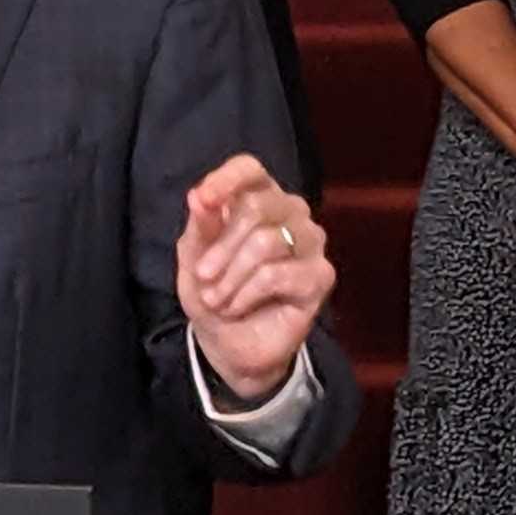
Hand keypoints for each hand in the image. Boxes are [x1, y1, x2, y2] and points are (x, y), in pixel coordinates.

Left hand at [176, 154, 331, 401]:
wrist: (229, 344)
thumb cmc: (214, 292)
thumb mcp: (194, 259)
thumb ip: (200, 226)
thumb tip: (198, 196)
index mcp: (258, 197)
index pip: (249, 169)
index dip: (226, 179)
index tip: (201, 200)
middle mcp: (290, 211)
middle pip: (256, 206)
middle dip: (221, 246)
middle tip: (203, 276)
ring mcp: (311, 241)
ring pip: (266, 242)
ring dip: (230, 277)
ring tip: (218, 299)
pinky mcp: (321, 275)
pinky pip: (276, 275)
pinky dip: (246, 294)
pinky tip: (237, 307)